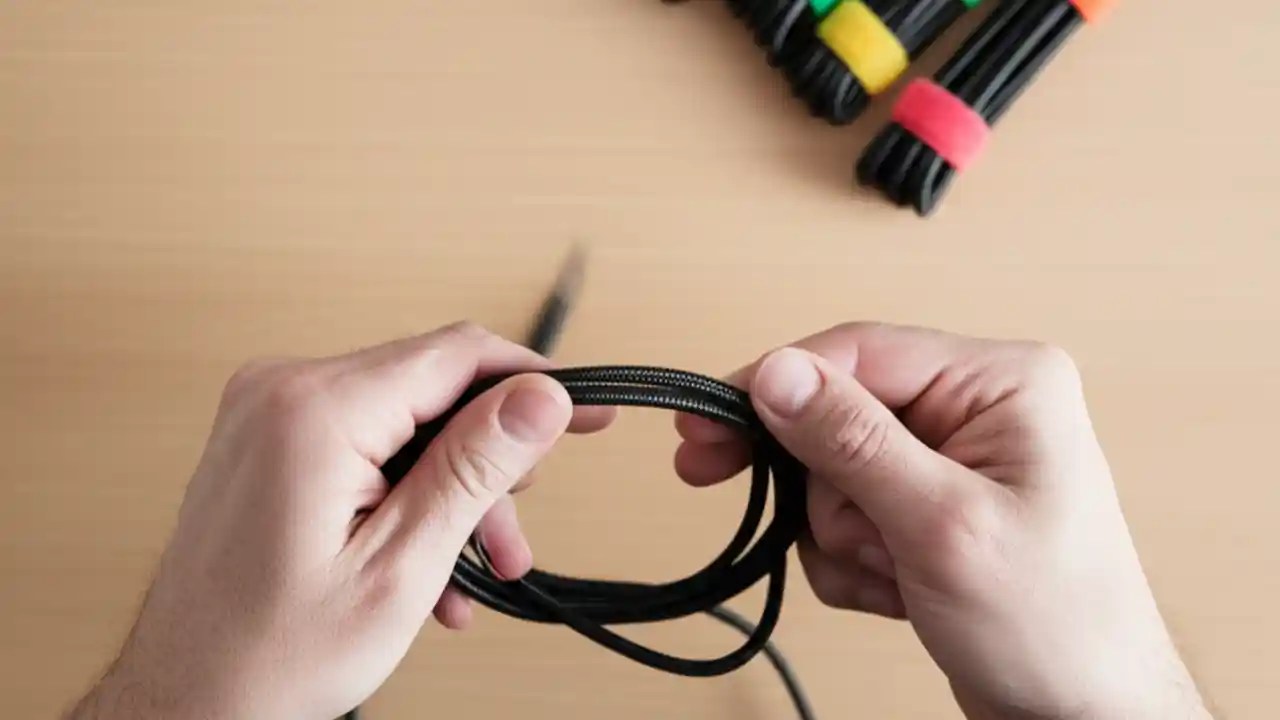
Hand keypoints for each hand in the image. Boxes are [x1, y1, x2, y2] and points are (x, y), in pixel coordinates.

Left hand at [68, 322, 613, 719]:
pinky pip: (368, 442)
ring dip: (453, 488)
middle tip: (514, 533)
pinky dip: (408, 492)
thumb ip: (475, 469)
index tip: (588, 414)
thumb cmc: (269, 656)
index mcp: (314, 410)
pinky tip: (429, 563)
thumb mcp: (401, 567)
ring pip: (407, 422)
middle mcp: (283, 390)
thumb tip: (542, 397)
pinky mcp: (269, 437)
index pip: (458, 354)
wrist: (184, 702)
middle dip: (490, 461)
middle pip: (434, 389)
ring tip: (476, 571)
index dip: (536, 382)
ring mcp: (270, 411)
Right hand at [675, 323, 1210, 719]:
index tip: (707, 431)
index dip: (775, 388)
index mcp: (1002, 381)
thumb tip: (778, 373)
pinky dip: (852, 560)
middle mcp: (976, 407)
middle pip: (837, 414)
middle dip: (829, 490)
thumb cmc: (1055, 627)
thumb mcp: (943, 526)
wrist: (1081, 717)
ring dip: (844, 536)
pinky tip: (897, 592)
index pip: (858, 353)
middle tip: (839, 538)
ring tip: (898, 576)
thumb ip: (853, 441)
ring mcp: (950, 459)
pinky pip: (844, 512)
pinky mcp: (926, 505)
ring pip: (831, 471)